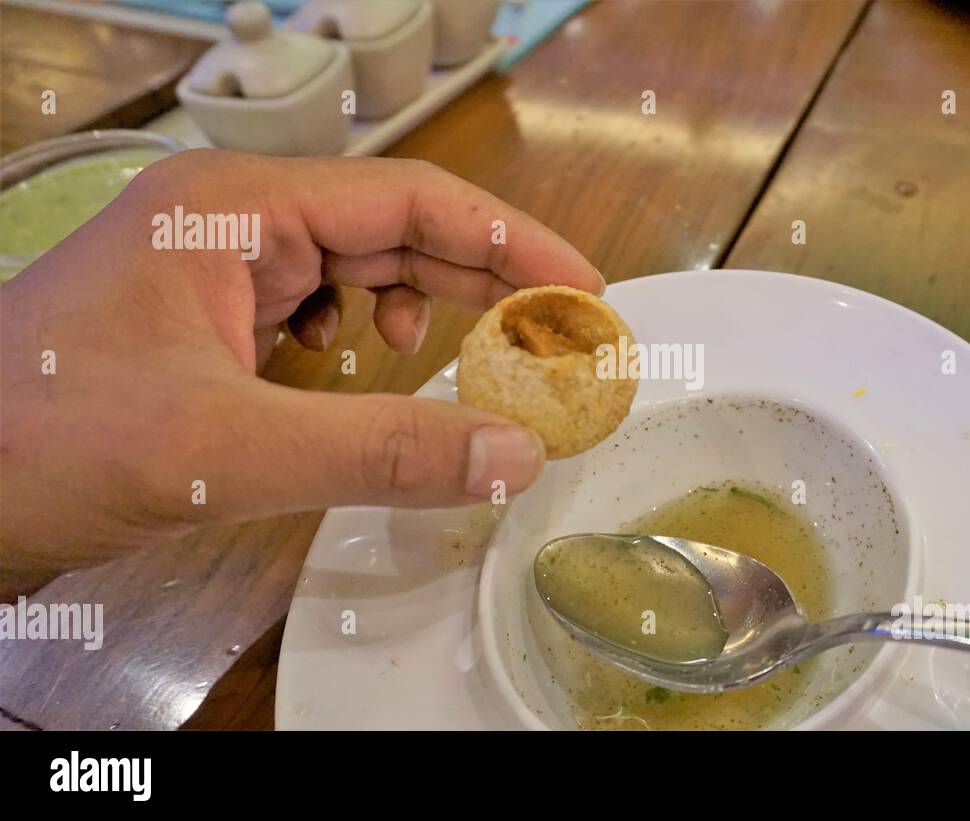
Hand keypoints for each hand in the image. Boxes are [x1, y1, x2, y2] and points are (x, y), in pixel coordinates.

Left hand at [0, 150, 603, 599]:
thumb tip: (518, 454)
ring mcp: (209, 267)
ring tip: (455, 355)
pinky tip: (355, 372)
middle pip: (391, 226)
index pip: (410, 199)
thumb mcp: (226, 451)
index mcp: (235, 210)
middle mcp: (227, 221)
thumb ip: (380, 452)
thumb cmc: (45, 441)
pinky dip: (356, 338)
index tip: (583, 294)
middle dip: (479, 279)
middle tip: (555, 334)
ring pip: (352, 267)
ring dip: (417, 307)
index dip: (511, 245)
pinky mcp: (199, 318)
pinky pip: (310, 308)